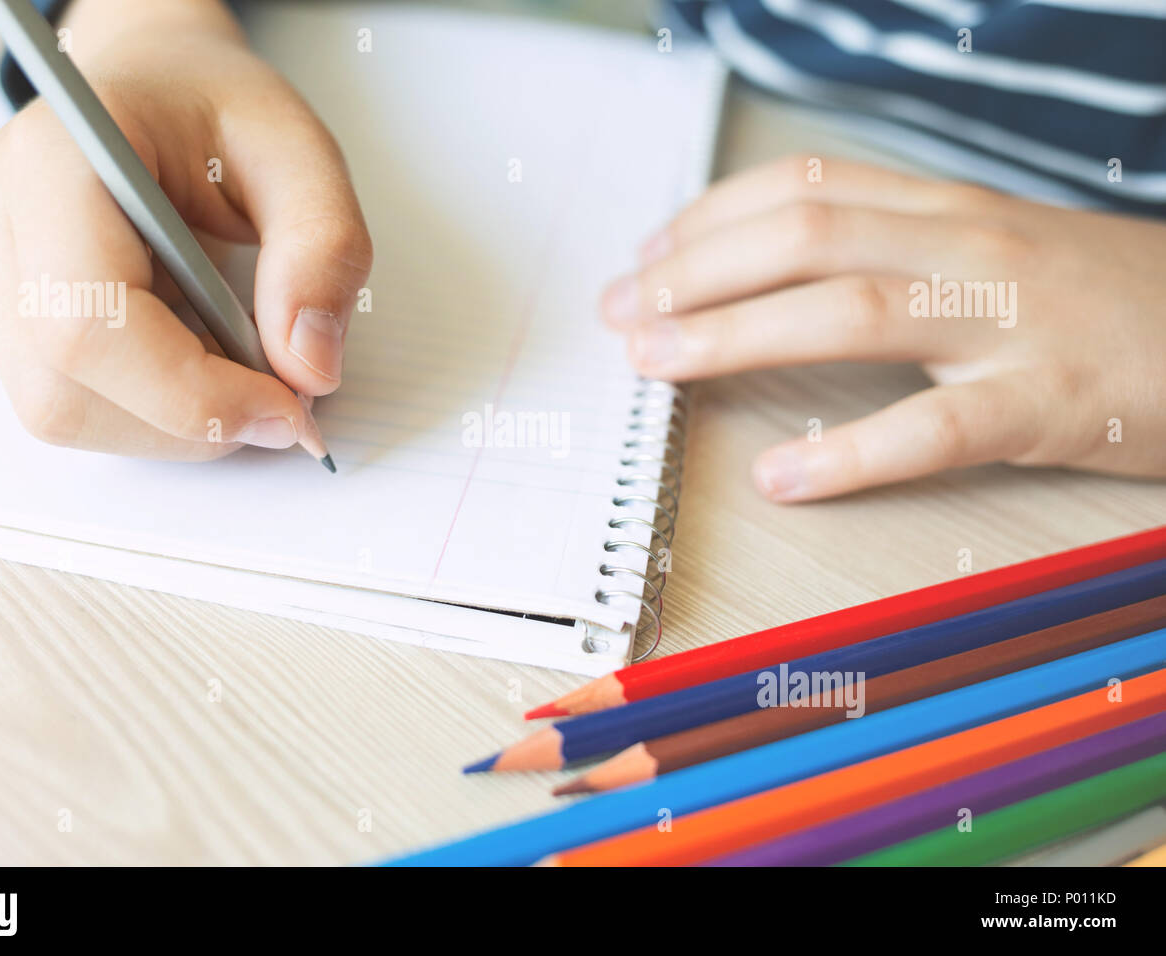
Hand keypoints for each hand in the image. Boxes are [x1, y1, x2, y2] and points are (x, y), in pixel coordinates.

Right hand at [0, 0, 370, 458]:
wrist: (163, 90)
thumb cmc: (220, 113)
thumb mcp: (302, 156)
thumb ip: (322, 252)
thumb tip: (309, 371)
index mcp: (54, 159)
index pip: (89, 325)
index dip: (192, 394)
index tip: (288, 410)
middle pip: (65, 387)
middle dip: (190, 417)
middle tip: (277, 394)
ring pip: (61, 410)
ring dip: (171, 421)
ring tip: (234, 359)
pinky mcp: (1, 309)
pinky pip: (68, 401)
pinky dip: (151, 408)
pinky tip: (194, 354)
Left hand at [601, 155, 1165, 501]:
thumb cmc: (1104, 297)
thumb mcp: (998, 245)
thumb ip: (898, 245)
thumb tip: (781, 267)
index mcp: (951, 207)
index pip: (807, 185)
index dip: (710, 218)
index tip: (647, 258)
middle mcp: (968, 246)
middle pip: (804, 235)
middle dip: (694, 273)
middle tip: (621, 315)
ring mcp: (1008, 322)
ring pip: (848, 310)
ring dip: (733, 336)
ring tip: (656, 367)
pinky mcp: (1047, 404)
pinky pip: (933, 427)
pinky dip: (848, 453)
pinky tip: (781, 477)